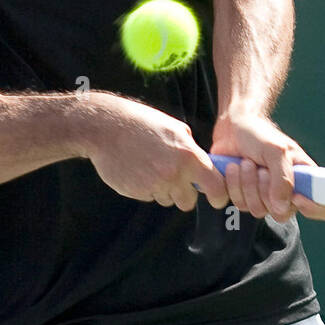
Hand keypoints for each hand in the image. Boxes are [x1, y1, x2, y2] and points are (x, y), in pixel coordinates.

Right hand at [82, 94, 228, 210]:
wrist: (105, 128)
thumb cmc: (142, 123)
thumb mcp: (174, 128)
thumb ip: (192, 150)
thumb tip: (205, 168)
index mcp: (188, 155)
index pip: (215, 186)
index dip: (219, 196)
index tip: (218, 199)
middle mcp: (174, 173)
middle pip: (189, 201)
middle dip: (185, 194)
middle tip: (176, 181)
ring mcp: (154, 185)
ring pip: (168, 200)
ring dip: (164, 190)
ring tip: (151, 167)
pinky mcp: (137, 192)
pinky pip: (150, 197)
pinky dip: (147, 188)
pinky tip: (138, 169)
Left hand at [211, 113, 324, 223]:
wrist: (233, 128)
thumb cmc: (260, 135)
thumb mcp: (277, 151)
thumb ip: (283, 180)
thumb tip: (282, 208)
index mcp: (305, 180)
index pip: (324, 209)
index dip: (313, 208)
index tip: (296, 197)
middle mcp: (288, 193)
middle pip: (283, 214)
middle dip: (266, 189)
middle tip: (261, 167)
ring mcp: (265, 198)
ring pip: (257, 210)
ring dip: (247, 183)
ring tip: (246, 162)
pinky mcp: (245, 198)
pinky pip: (239, 205)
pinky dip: (233, 185)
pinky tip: (234, 168)